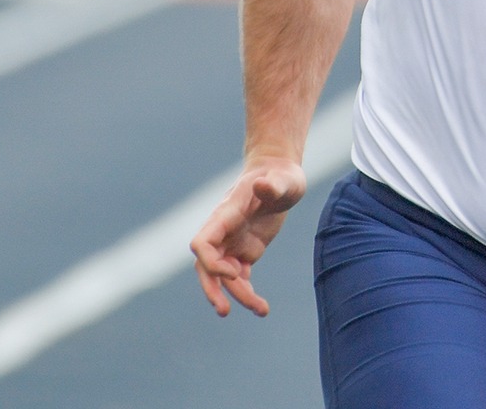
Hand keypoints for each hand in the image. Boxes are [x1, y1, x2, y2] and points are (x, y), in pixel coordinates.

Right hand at [189, 157, 306, 316]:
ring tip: (262, 310)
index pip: (202, 244)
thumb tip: (262, 184)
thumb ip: (272, 184)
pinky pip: (239, 277)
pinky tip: (261, 306)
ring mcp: (233, 242)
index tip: (234, 272)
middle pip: (206, 267)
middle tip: (224, 311)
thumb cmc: (281, 175)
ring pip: (225, 276)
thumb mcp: (283, 180)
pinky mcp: (246, 250)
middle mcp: (224, 232)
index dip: (211, 262)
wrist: (280, 175)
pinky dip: (246, 291)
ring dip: (237, 295)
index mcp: (225, 215)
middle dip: (212, 289)